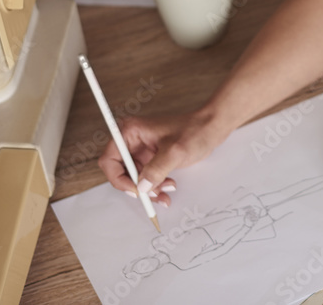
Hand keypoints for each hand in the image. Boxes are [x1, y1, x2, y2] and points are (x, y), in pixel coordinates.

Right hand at [98, 109, 228, 206]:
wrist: (212, 128)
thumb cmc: (195, 131)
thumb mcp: (175, 152)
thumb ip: (156, 170)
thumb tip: (142, 187)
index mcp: (131, 132)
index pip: (110, 160)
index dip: (119, 179)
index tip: (136, 190)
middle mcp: (132, 140)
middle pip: (122, 172)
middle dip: (137, 186)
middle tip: (153, 194)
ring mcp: (142, 150)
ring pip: (135, 178)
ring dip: (148, 189)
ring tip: (167, 191)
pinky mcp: (152, 157)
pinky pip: (146, 177)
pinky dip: (155, 186)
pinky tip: (169, 187)